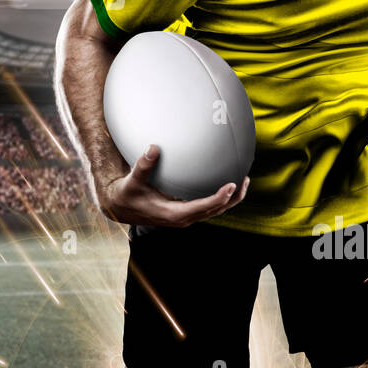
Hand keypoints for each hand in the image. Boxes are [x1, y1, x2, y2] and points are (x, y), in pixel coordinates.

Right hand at [98, 144, 248, 226]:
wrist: (122, 209)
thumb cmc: (128, 194)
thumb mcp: (133, 180)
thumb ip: (143, 166)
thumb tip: (154, 148)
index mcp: (174, 214)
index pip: (202, 208)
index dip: (218, 198)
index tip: (231, 186)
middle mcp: (183, 219)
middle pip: (215, 211)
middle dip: (233, 198)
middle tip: (245, 180)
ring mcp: (186, 217)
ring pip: (214, 211)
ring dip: (230, 199)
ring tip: (244, 181)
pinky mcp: (185, 213)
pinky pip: (208, 207)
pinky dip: (220, 198)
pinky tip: (225, 184)